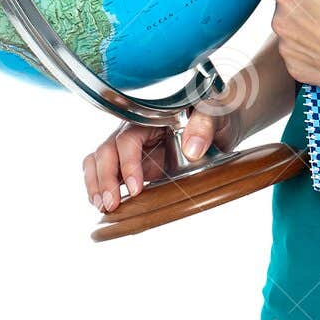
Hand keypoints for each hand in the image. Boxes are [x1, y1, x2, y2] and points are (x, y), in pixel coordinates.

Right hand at [81, 88, 246, 211]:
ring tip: (103, 206)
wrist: (222, 123)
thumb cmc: (216, 113)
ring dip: (96, 183)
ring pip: (100, 160)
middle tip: (111, 205)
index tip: (136, 188)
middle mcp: (136, 131)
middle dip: (104, 178)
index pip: (127, 139)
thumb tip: (191, 149)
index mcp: (151, 117)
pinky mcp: (135, 163)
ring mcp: (134, 148)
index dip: (128, 164)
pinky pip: (109, 171)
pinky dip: (100, 186)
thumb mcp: (216, 113)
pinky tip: (104, 203)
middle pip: (107, 151)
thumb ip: (204, 125)